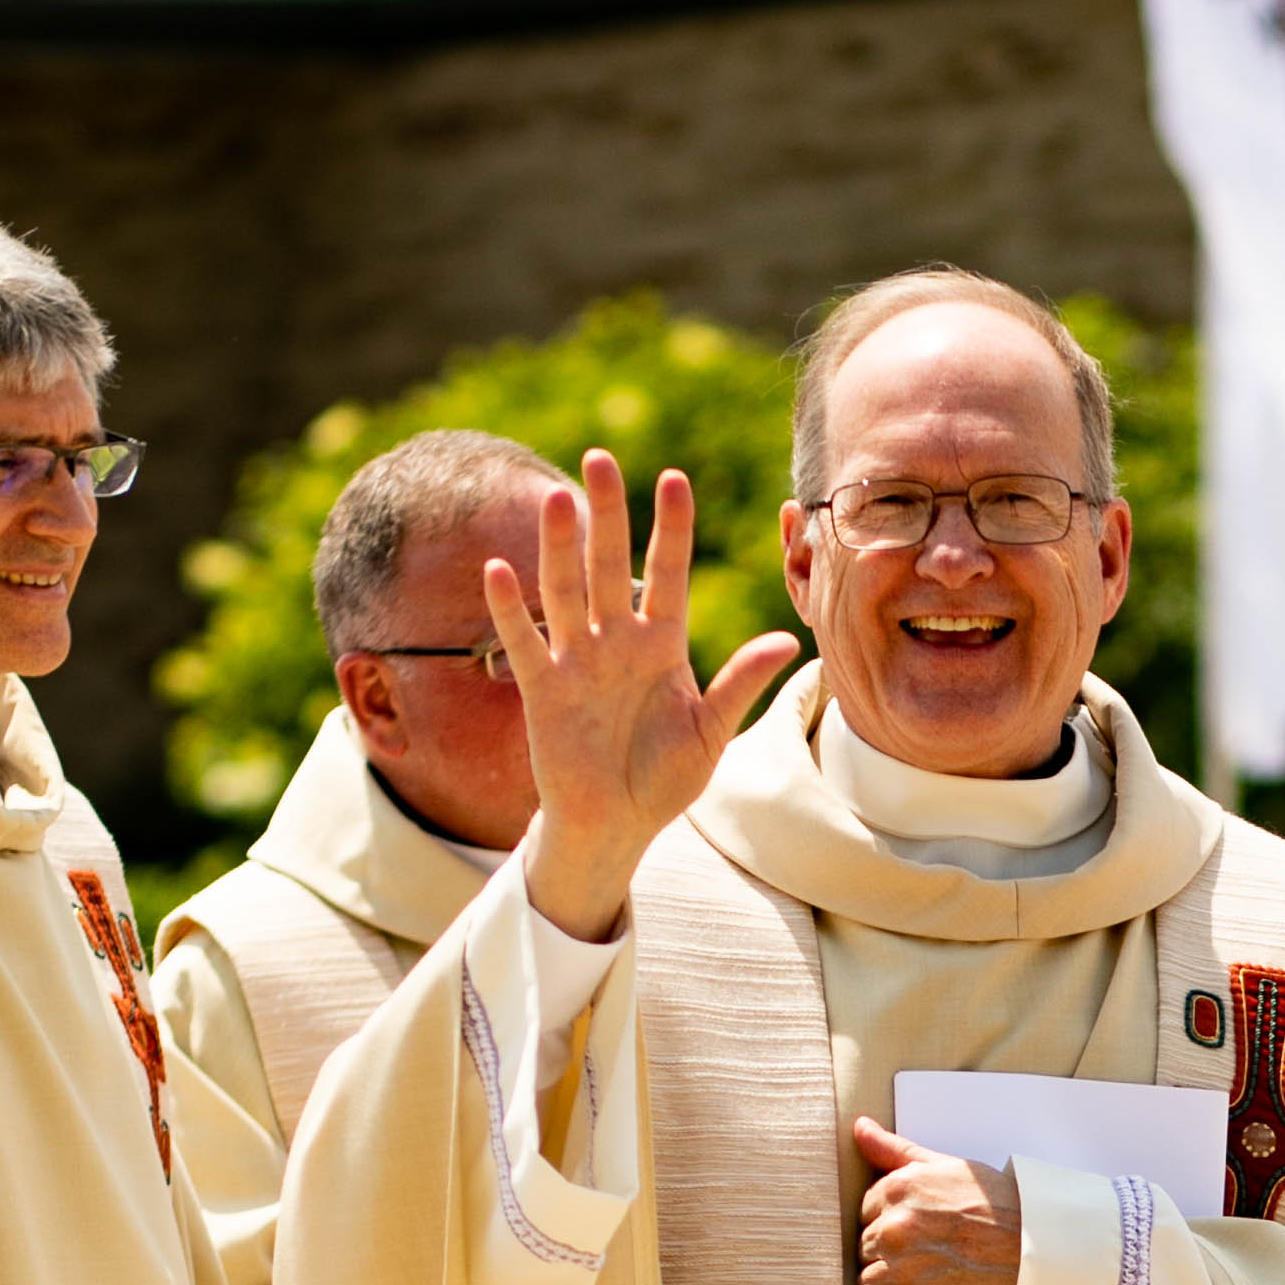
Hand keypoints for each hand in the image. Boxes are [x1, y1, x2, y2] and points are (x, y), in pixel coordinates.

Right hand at [490, 447, 797, 943]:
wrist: (616, 825)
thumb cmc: (664, 779)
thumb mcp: (710, 731)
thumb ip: (740, 684)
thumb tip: (786, 642)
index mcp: (662, 645)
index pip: (668, 574)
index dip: (670, 529)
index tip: (675, 478)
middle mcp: (617, 642)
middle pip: (610, 566)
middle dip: (607, 515)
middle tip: (599, 459)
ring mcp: (577, 662)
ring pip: (566, 592)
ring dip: (560, 548)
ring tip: (558, 499)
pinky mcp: (542, 691)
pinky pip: (524, 644)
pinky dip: (510, 611)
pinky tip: (498, 570)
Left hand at [852, 1116, 1021, 1284]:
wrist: (1044, 1252)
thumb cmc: (1002, 1209)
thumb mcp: (949, 1167)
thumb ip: (896, 1151)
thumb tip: (861, 1127)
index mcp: (898, 1190)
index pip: (865, 1214)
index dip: (891, 1225)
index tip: (922, 1232)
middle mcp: (895, 1229)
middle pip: (865, 1250)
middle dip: (891, 1256)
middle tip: (933, 1257)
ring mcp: (905, 1272)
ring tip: (931, 1282)